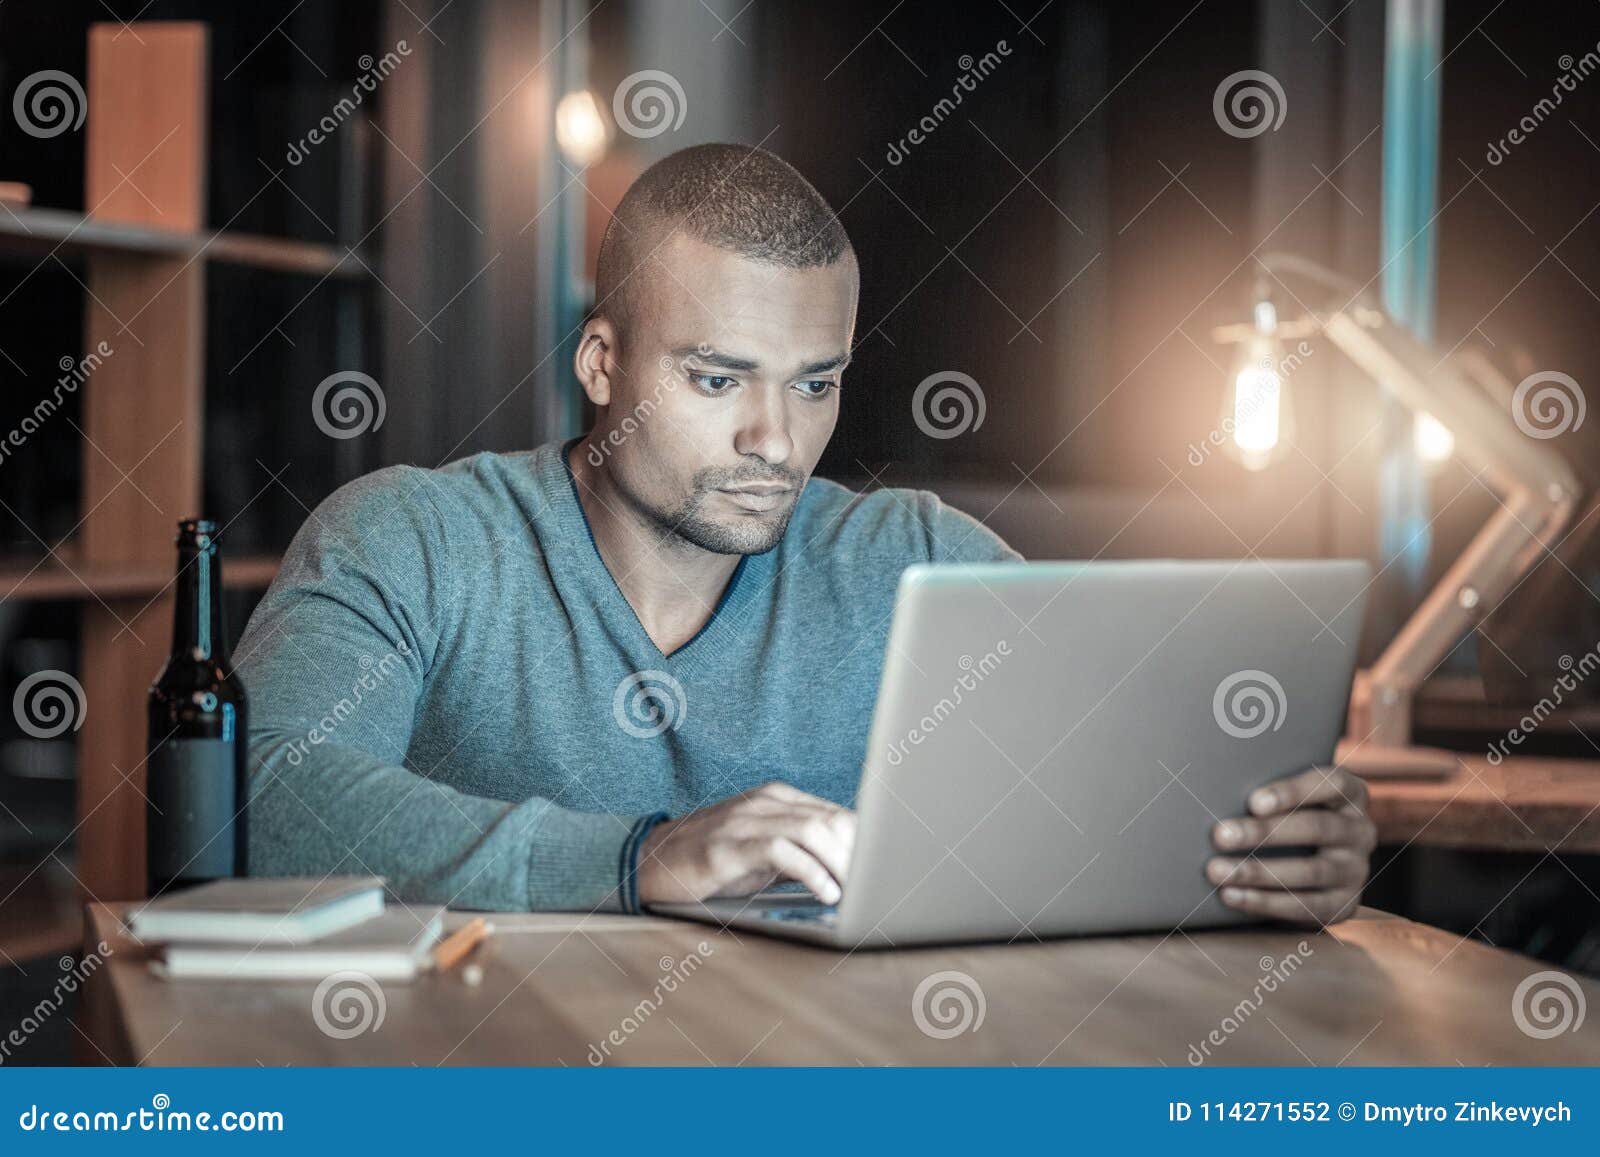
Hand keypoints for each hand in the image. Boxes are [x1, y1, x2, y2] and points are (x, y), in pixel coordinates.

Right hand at [636, 782, 856, 905]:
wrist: (650, 861)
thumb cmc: (712, 861)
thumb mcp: (763, 853)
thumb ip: (802, 853)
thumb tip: (849, 872)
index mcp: (777, 799)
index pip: (837, 814)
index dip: (865, 843)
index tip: (884, 871)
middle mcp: (765, 803)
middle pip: (831, 820)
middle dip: (860, 855)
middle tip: (878, 886)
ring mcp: (745, 821)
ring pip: (812, 830)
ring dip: (842, 863)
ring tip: (857, 891)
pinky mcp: (728, 846)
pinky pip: (781, 850)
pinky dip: (812, 872)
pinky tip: (826, 892)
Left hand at [1207, 766, 1375, 926]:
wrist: (1301, 872)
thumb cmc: (1282, 819)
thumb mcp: (1284, 801)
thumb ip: (1266, 794)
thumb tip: (1217, 784)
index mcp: (1350, 795)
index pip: (1332, 783)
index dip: (1293, 791)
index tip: (1253, 801)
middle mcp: (1360, 830)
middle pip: (1316, 828)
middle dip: (1264, 832)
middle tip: (1221, 835)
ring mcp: (1356, 870)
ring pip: (1311, 871)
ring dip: (1259, 872)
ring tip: (1217, 870)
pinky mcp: (1345, 904)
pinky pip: (1307, 906)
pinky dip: (1265, 902)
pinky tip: (1231, 895)